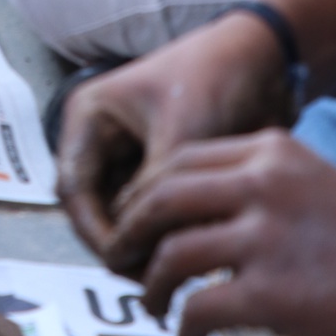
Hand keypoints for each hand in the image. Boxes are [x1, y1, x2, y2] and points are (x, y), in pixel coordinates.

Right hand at [58, 9, 293, 263]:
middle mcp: (102, 138)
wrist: (261, 60)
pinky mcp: (157, 171)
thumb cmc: (212, 77)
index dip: (93, 230)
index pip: (73, 186)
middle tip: (153, 276)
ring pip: (122, 215)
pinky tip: (188, 246)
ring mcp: (129, 156)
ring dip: (144, 240)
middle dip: (120, 242)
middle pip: (93, 207)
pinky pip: (150, 212)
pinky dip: (165, 232)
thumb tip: (129, 252)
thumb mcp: (178, 134)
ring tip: (176, 263)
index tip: (123, 262)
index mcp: (90, 116)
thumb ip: (152, 192)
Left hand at [110, 131, 335, 335]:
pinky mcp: (271, 294)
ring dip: (152, 285)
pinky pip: (200, 308)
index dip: (146, 189)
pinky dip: (185, 328)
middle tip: (123, 259)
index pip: (181, 159)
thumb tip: (196, 200)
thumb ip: (261, 180)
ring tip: (156, 305)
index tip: (133, 214)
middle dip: (132, 231)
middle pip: (163, 198)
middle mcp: (263, 184)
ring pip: (172, 254)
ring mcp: (265, 237)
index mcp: (270, 151)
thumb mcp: (312, 182)